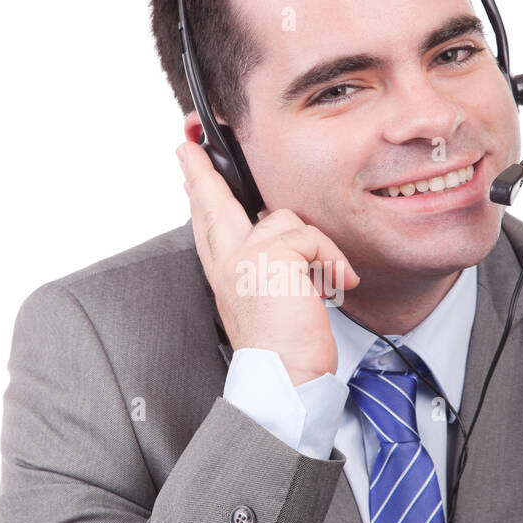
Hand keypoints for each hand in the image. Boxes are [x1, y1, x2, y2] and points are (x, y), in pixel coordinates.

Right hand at [177, 140, 359, 385]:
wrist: (284, 378)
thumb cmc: (282, 349)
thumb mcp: (265, 298)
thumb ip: (262, 263)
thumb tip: (278, 229)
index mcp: (224, 270)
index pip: (206, 221)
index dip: (198, 189)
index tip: (186, 159)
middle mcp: (227, 261)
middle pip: (211, 202)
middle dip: (202, 170)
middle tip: (189, 144)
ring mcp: (245, 256)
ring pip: (285, 219)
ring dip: (314, 249)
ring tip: (322, 283)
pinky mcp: (272, 256)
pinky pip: (312, 238)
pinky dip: (332, 262)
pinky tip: (335, 285)